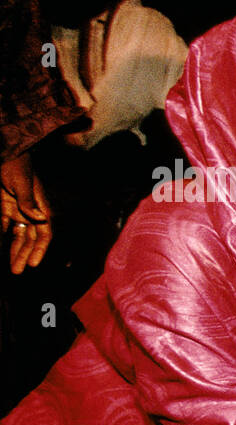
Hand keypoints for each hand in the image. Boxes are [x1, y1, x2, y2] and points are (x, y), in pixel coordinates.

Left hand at [1, 152, 52, 273]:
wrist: (6, 153)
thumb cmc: (17, 165)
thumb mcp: (23, 183)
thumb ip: (29, 202)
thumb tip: (40, 219)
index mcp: (40, 207)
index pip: (43, 233)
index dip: (39, 249)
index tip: (33, 264)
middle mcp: (31, 212)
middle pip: (30, 238)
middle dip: (25, 255)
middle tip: (18, 271)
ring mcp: (18, 210)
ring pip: (18, 235)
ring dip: (15, 250)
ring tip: (13, 267)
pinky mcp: (4, 207)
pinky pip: (4, 226)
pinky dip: (3, 238)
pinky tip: (1, 248)